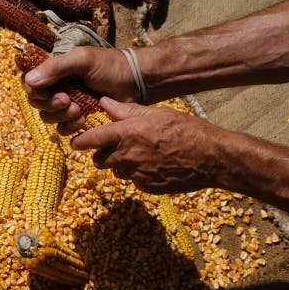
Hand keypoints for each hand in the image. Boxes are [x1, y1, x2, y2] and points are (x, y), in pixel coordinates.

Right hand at [23, 46, 138, 132]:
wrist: (136, 82)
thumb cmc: (109, 66)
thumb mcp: (82, 60)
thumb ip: (56, 67)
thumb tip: (29, 80)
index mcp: (54, 71)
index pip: (31, 85)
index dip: (36, 93)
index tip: (48, 93)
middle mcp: (57, 87)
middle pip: (38, 104)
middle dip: (51, 105)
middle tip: (67, 101)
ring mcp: (67, 104)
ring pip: (49, 118)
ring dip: (61, 116)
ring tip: (78, 111)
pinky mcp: (79, 119)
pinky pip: (64, 129)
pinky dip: (70, 127)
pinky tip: (83, 120)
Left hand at [70, 97, 227, 193]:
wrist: (213, 158)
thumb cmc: (186, 130)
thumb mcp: (157, 114)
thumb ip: (127, 111)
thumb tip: (104, 102)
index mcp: (126, 134)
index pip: (90, 140)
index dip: (79, 141)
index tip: (76, 142)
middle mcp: (127, 156)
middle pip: (99, 159)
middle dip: (103, 154)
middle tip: (115, 146)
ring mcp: (136, 174)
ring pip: (116, 170)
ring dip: (121, 164)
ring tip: (141, 154)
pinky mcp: (146, 187)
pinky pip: (134, 180)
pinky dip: (138, 174)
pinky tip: (155, 165)